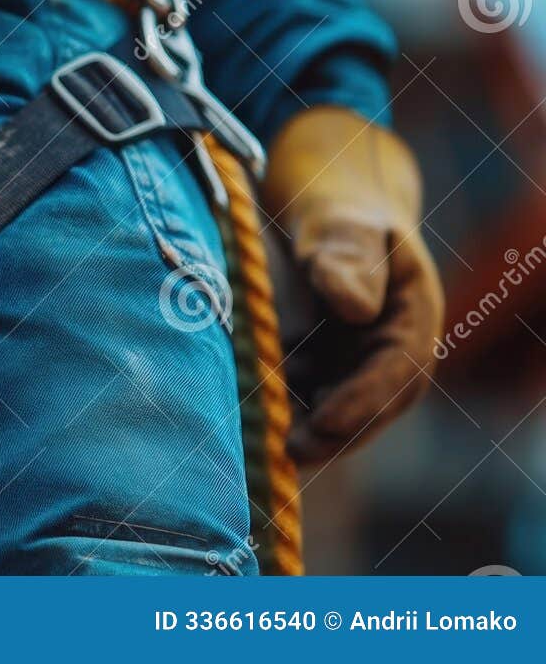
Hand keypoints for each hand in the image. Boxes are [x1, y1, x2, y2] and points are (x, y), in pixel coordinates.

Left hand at [261, 106, 443, 464]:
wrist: (324, 212)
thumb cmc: (337, 211)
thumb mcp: (342, 224)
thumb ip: (347, 260)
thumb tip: (354, 307)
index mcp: (414, 316)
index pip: (398, 372)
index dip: (364, 401)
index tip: (327, 420)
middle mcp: (393, 351)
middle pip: (371, 407)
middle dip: (333, 435)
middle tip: (288, 451)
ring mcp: (361, 366)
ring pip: (339, 412)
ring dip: (306, 434)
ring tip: (263, 446)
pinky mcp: (327, 373)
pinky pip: (309, 401)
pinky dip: (284, 414)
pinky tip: (248, 422)